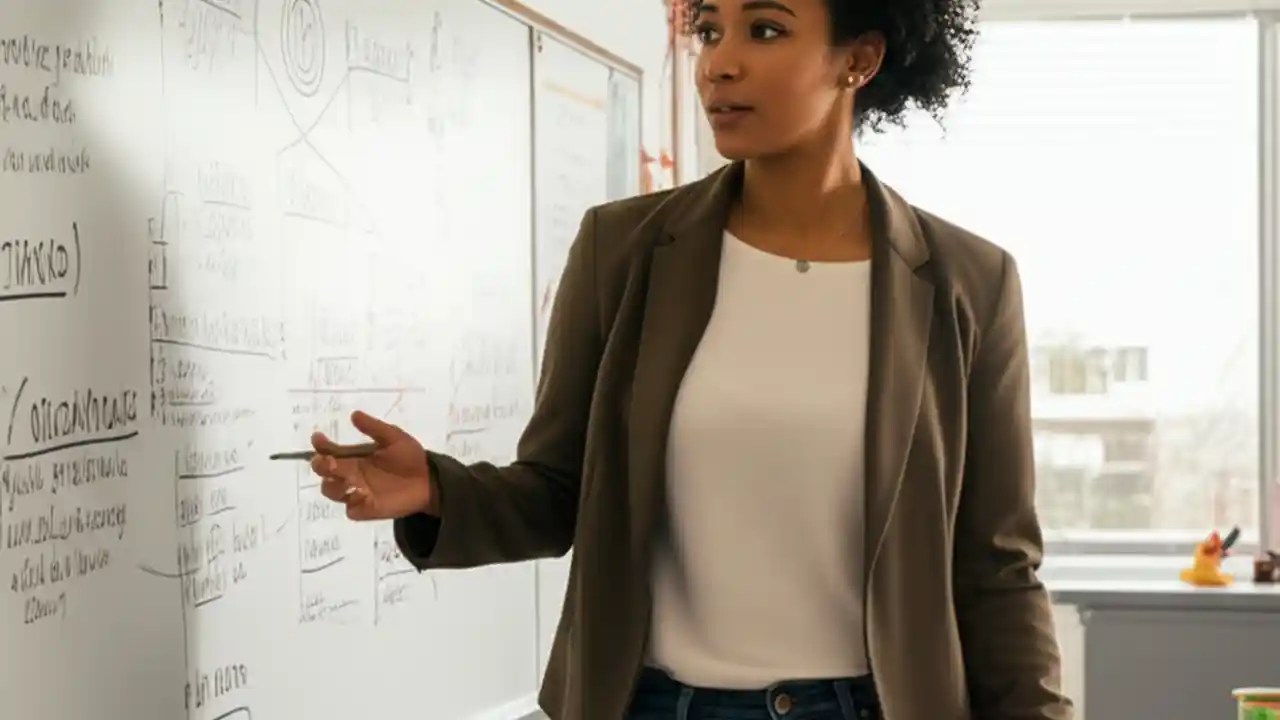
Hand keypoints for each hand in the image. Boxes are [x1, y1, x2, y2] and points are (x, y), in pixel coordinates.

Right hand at [311, 410, 435, 520]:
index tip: (318, 438)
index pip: (330, 450)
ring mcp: (357, 492)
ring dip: (333, 485)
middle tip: (327, 461)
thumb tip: (354, 414)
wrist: (429, 480)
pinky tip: (363, 494)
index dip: (321, 445)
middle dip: (321, 466)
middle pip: (325, 471)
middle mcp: (351, 473)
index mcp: (355, 456)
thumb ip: (374, 428)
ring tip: (347, 479)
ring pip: (331, 491)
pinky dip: (352, 503)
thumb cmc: (410, 457)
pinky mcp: (367, 509)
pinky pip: (351, 510)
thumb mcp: (394, 437)